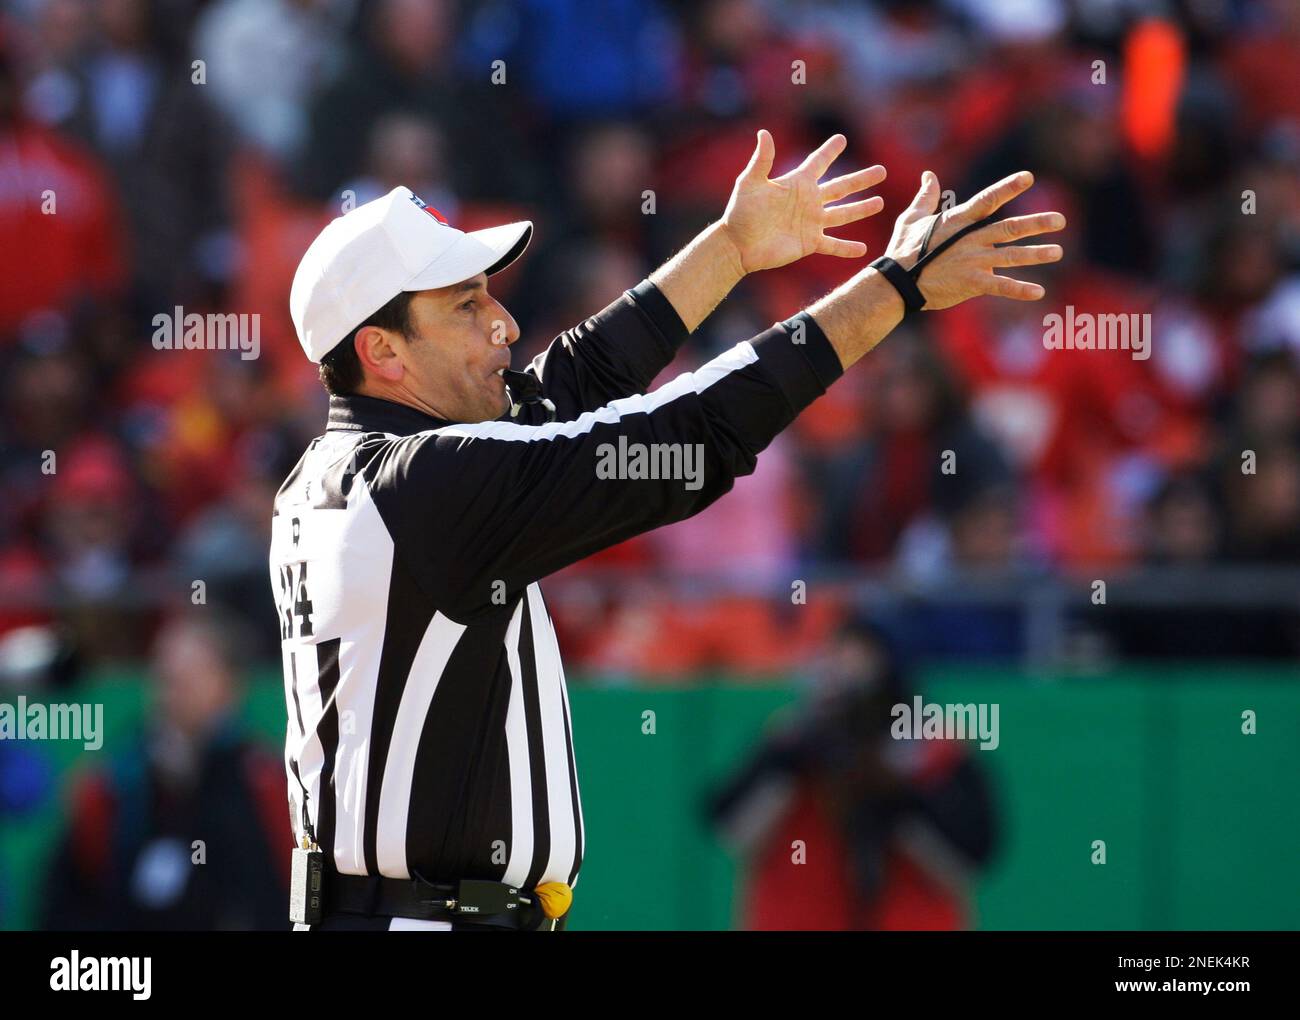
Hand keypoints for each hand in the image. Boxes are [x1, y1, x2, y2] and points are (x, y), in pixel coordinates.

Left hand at [719, 130, 885, 273]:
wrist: (738, 245)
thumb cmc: (741, 212)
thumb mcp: (750, 182)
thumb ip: (762, 160)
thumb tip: (764, 133)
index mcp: (797, 184)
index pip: (818, 163)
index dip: (830, 151)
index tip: (842, 139)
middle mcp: (808, 201)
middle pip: (841, 187)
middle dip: (861, 180)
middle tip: (882, 171)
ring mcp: (811, 223)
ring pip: (843, 214)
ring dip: (862, 209)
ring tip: (880, 202)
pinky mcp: (809, 242)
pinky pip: (833, 245)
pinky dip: (847, 248)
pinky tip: (863, 248)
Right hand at [884, 170, 1065, 310]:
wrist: (896, 282)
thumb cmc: (902, 250)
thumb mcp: (911, 219)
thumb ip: (926, 197)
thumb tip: (928, 175)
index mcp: (958, 221)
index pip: (988, 200)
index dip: (1008, 188)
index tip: (1027, 178)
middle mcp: (970, 238)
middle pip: (1010, 228)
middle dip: (1036, 223)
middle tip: (1060, 219)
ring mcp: (973, 260)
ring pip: (1011, 255)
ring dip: (1036, 254)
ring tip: (1057, 251)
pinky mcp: (971, 282)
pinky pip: (1001, 286)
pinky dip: (1020, 290)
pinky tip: (1039, 292)